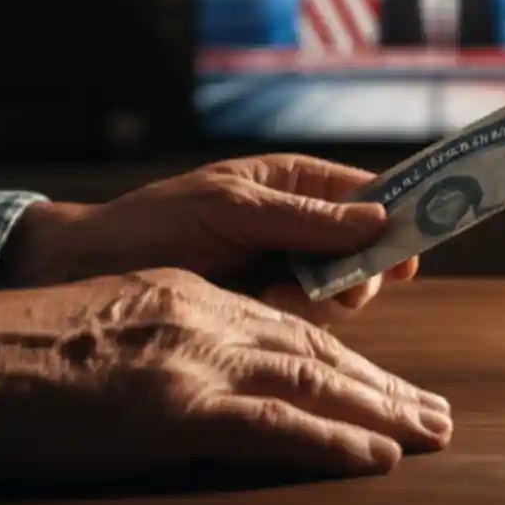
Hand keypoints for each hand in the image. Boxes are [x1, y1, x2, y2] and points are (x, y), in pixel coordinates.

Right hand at [0, 269, 450, 491]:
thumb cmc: (14, 351)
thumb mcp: (105, 323)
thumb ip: (166, 340)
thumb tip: (204, 377)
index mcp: (187, 296)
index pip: (288, 328)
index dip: (346, 360)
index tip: (386, 383)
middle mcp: (204, 318)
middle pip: (317, 351)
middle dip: (383, 385)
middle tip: (437, 412)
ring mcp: (194, 361)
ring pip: (312, 381)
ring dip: (380, 411)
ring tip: (430, 431)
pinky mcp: (177, 408)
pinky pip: (275, 424)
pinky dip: (332, 442)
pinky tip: (377, 458)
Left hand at [5, 155, 418, 322]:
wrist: (89, 273)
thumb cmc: (154, 224)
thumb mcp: (231, 209)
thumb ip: (306, 217)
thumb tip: (380, 218)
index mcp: (294, 184)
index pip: (369, 192)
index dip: (401, 214)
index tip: (416, 242)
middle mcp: (298, 227)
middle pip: (367, 250)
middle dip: (357, 269)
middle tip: (334, 283)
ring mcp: (284, 271)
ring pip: (343, 291)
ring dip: (321, 297)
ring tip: (272, 291)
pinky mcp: (265, 313)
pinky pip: (310, 320)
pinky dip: (294, 318)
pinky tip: (259, 307)